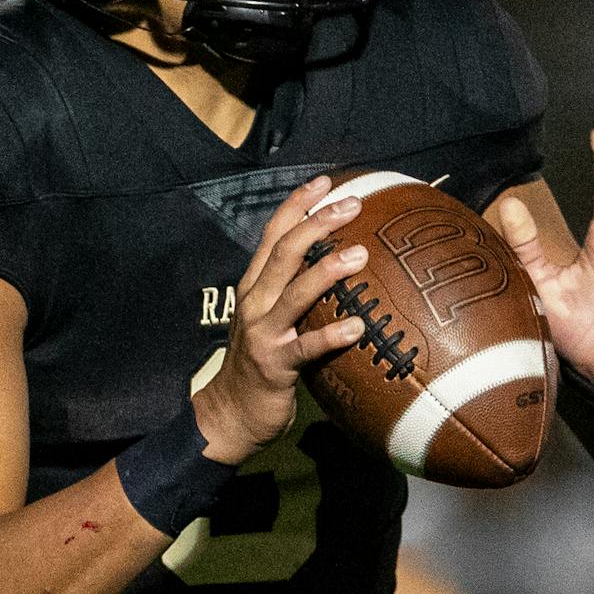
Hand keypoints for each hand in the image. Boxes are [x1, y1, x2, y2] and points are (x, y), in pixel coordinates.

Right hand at [192, 176, 367, 461]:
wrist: (232, 413)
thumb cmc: (263, 361)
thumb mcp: (273, 317)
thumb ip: (296, 290)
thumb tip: (341, 261)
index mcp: (254, 286)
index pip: (273, 235)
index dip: (297, 205)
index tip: (326, 180)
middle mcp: (255, 302)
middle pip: (284, 253)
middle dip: (318, 224)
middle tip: (353, 205)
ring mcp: (263, 333)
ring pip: (294, 293)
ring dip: (327, 271)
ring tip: (361, 256)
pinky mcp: (275, 366)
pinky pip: (307, 348)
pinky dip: (331, 335)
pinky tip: (358, 327)